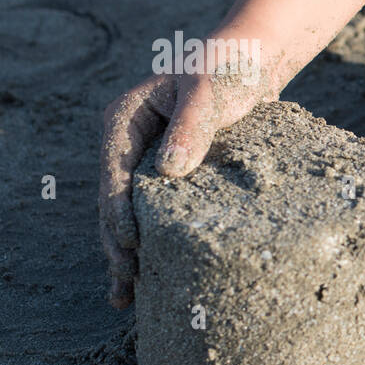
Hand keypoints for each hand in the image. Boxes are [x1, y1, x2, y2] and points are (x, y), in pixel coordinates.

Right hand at [99, 56, 276, 307]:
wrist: (250, 67)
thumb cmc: (229, 73)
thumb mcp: (211, 94)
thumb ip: (194, 127)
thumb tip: (170, 171)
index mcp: (125, 120)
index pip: (113, 172)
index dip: (117, 212)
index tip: (129, 245)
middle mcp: (129, 144)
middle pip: (114, 201)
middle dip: (117, 243)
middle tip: (126, 284)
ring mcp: (146, 162)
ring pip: (132, 214)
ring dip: (129, 253)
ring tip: (126, 298)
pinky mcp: (170, 178)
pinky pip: (156, 214)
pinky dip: (154, 243)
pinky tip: (149, 281)